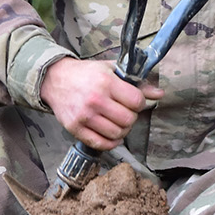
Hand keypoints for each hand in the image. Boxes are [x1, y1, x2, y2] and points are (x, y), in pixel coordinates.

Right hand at [40, 57, 163, 150]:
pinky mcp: (75, 128)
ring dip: (122, 131)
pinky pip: (101, 144)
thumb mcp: (111, 70)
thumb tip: (160, 94)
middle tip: (125, 112)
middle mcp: (95, 100)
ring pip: (117, 134)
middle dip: (131, 117)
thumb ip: (136, 83)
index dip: (140, 103)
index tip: (134, 101)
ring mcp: (84, 116)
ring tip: (117, 122)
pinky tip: (111, 134)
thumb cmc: (85, 74)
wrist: (54, 79)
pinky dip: (111, 143)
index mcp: (106, 82)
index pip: (136, 101)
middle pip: (128, 120)